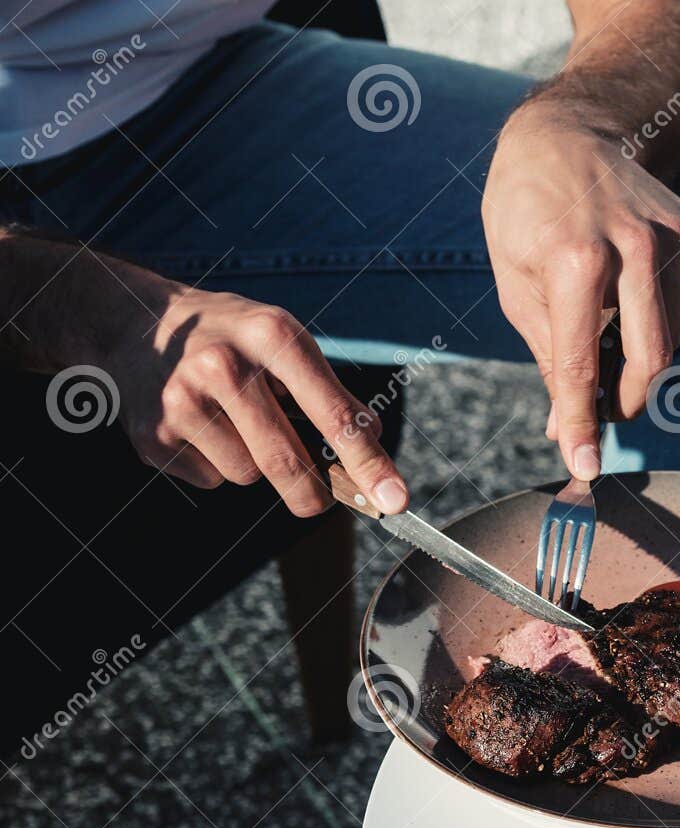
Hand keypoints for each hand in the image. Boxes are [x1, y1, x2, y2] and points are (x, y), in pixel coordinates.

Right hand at [101, 274, 408, 516]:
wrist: (136, 325)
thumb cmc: (232, 337)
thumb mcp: (284, 341)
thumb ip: (330, 392)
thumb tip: (371, 439)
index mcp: (271, 336)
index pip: (331, 413)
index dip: (367, 463)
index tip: (395, 501)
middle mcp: (224, 364)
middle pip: (286, 463)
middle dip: (311, 494)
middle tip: (318, 502)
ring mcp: (182, 400)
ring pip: (247, 476)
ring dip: (253, 466)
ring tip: (233, 423)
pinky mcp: (153, 434)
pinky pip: (210, 478)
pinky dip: (214, 464)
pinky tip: (199, 428)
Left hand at [482, 108, 679, 479]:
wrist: (565, 131)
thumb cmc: (526, 210)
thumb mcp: (514, 284)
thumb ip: (548, 356)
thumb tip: (566, 426)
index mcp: (576, 261)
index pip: (582, 363)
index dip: (581, 422)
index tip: (583, 465)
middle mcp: (633, 246)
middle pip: (649, 361)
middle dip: (623, 401)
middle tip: (598, 414)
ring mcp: (670, 235)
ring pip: (667, 336)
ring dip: (633, 360)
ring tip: (597, 341)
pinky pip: (674, 300)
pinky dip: (646, 315)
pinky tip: (617, 286)